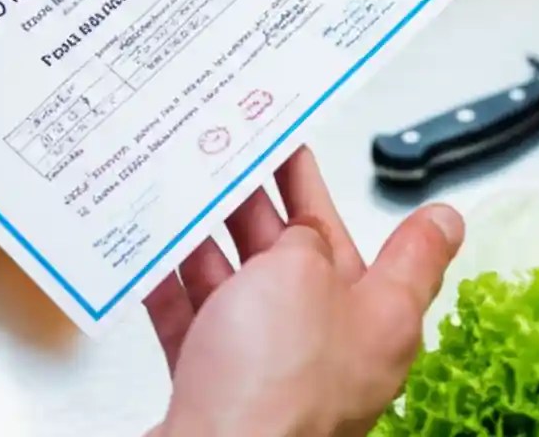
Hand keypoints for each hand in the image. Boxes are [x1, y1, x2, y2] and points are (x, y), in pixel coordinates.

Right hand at [144, 147, 463, 436]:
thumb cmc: (274, 387)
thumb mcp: (303, 275)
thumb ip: (309, 239)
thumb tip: (306, 234)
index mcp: (380, 316)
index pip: (383, 238)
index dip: (345, 190)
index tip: (309, 149)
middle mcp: (334, 345)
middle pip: (304, 258)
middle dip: (267, 203)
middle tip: (238, 155)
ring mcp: (276, 370)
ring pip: (246, 288)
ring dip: (216, 239)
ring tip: (190, 191)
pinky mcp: (223, 389)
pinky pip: (200, 326)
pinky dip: (177, 290)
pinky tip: (155, 254)